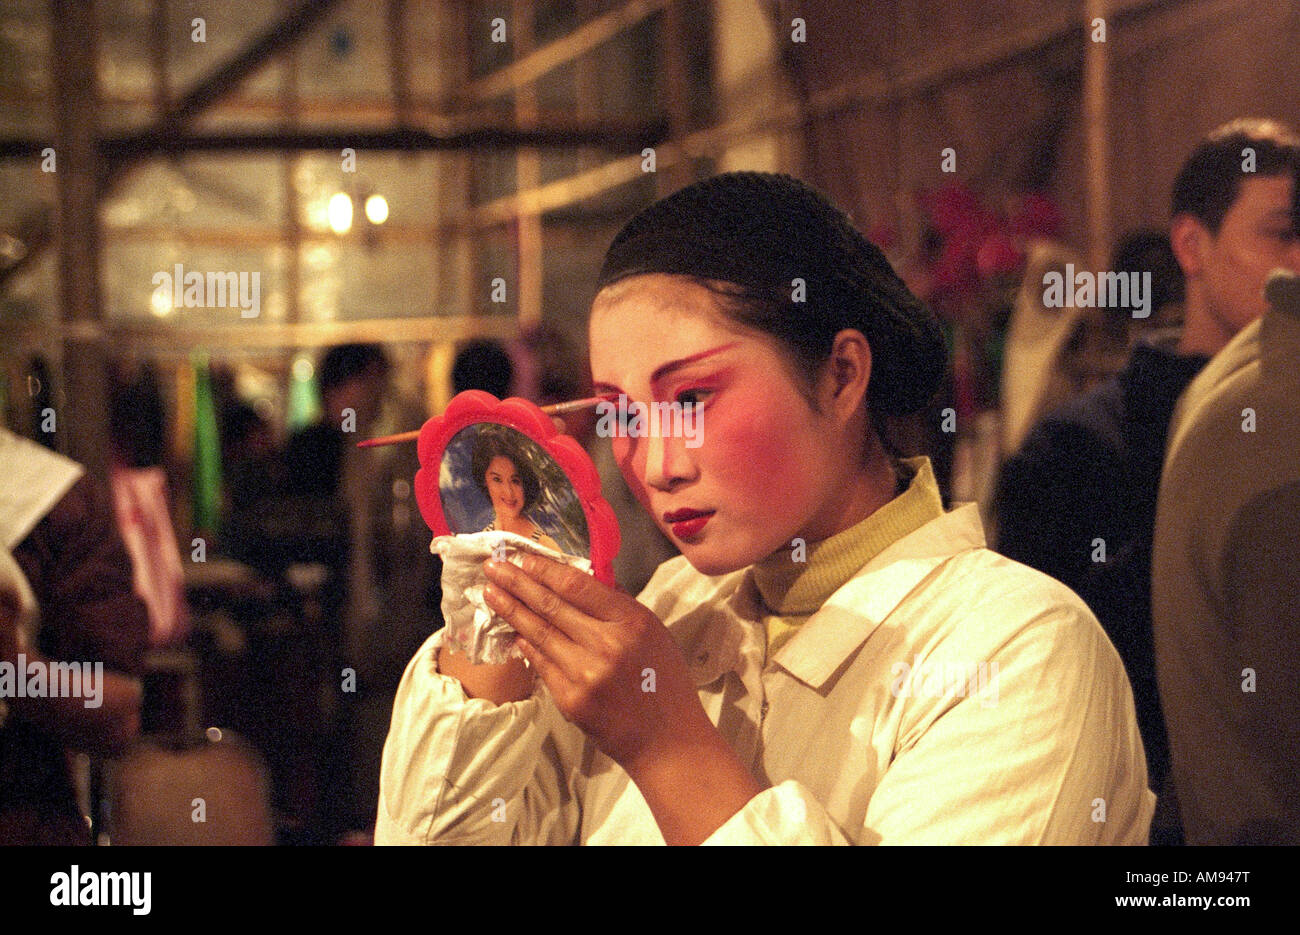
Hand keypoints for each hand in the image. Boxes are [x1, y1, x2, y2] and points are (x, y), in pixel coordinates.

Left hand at [482, 554, 713, 769]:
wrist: (667, 740)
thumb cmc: (664, 682)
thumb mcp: (654, 633)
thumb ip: (618, 607)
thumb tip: (581, 580)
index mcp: (631, 622)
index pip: (578, 586)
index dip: (545, 570)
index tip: (523, 559)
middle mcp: (606, 645)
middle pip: (551, 605)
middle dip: (517, 583)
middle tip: (492, 567)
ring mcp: (585, 674)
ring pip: (539, 633)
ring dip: (511, 611)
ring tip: (491, 593)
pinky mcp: (571, 700)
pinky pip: (541, 664)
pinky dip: (526, 645)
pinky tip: (513, 632)